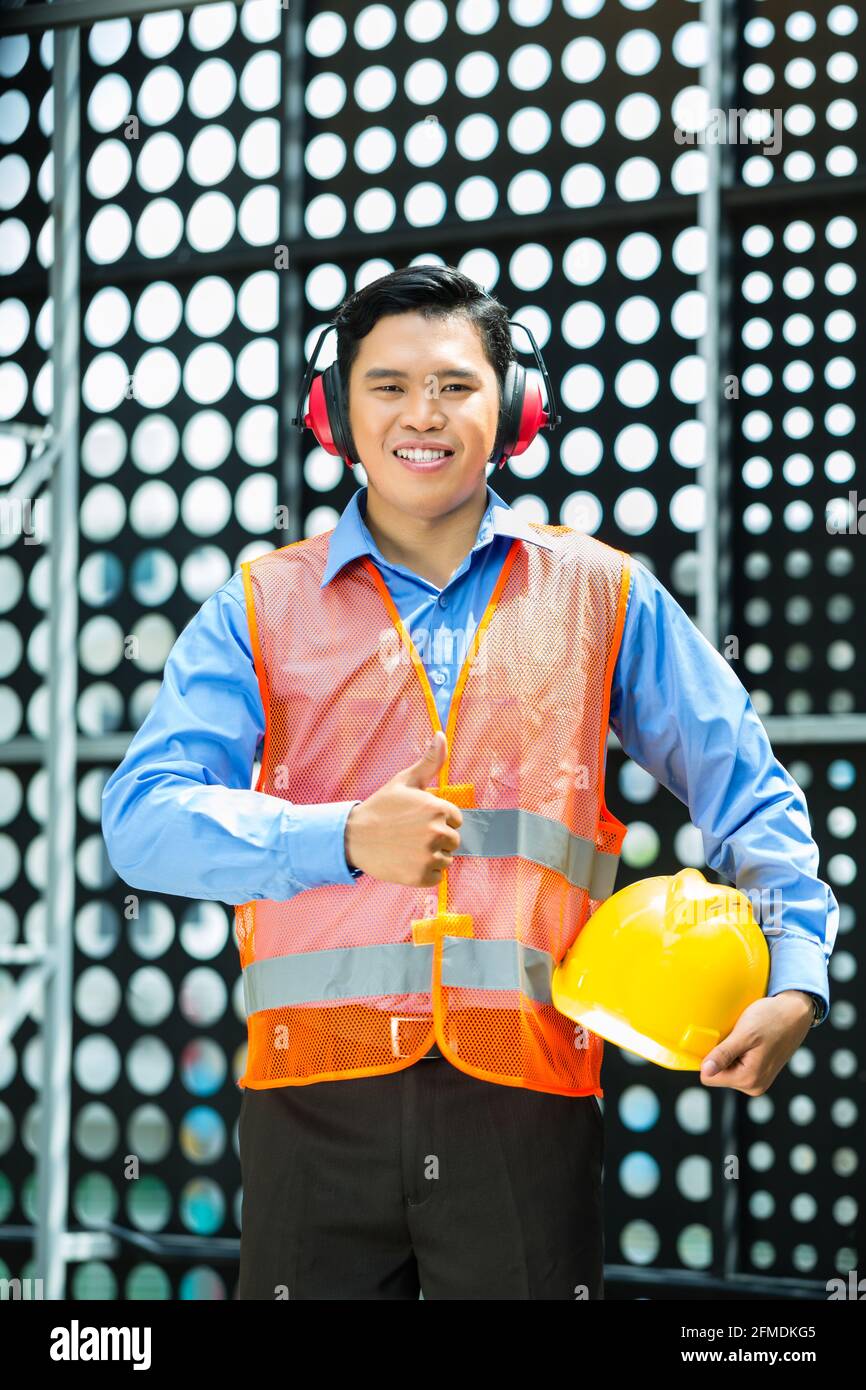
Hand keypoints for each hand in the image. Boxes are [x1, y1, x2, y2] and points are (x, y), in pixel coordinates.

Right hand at [344, 730, 462, 886]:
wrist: (354, 836)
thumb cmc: (382, 807)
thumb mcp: (405, 781)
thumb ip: (430, 761)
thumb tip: (441, 734)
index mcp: (437, 808)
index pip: (455, 819)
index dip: (439, 819)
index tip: (418, 820)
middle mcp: (437, 832)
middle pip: (453, 840)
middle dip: (437, 838)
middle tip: (411, 835)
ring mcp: (429, 856)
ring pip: (447, 859)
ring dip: (432, 856)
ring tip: (409, 848)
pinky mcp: (421, 876)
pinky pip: (438, 877)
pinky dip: (425, 872)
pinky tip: (408, 862)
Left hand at [698, 991, 814, 1094]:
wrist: (795, 1012)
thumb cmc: (772, 1019)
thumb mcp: (744, 1034)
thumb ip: (724, 1054)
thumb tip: (705, 1071)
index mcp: (750, 1079)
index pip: (709, 1077)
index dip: (708, 1058)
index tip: (718, 1040)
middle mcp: (754, 1085)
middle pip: (717, 1074)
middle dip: (720, 1055)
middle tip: (734, 1036)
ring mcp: (757, 1080)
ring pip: (726, 1069)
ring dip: (729, 1052)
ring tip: (743, 1037)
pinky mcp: (759, 1071)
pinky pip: (736, 1064)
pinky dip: (737, 1051)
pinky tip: (748, 1040)